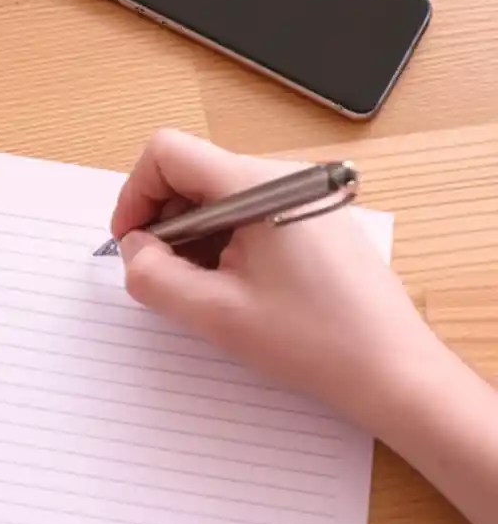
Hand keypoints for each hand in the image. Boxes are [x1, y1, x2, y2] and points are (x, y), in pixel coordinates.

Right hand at [110, 130, 441, 425]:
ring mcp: (301, 195)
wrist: (392, 370)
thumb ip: (152, 276)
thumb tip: (133, 249)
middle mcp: (281, 176)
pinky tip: (232, 287)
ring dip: (193, 237)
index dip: (135, 195)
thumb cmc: (314, 341)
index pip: (167, 153)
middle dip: (163, 221)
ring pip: (218, 196)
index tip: (131, 243)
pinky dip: (223, 242)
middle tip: (164, 276)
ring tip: (204, 289)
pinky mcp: (312, 218)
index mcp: (257, 185)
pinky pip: (248, 213)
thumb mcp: (214, 313)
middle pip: (192, 172)